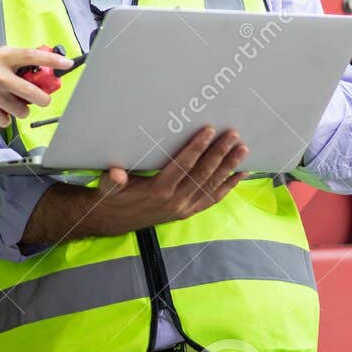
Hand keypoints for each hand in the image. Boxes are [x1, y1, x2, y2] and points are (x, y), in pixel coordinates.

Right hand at [0, 46, 74, 126]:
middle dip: (43, 99)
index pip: (32, 57)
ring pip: (23, 111)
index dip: (52, 61)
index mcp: (4, 57)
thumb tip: (44, 66)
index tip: (68, 64)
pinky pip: (7, 121)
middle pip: (33, 93)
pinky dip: (5, 117)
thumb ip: (18, 61)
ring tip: (11, 101)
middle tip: (42, 99)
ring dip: (21, 109)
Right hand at [91, 127, 247, 230]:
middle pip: (202, 173)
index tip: (209, 130)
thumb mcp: (108, 188)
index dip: (197, 147)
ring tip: (242, 150)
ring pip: (211, 185)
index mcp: (158, 190)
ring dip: (228, 167)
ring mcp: (184, 208)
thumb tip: (116, 174)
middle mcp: (175, 201)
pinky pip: (212, 199)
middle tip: (233, 135)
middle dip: (219, 153)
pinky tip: (240, 174)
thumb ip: (112, 181)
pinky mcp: (188, 212)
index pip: (183, 165)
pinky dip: (228, 186)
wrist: (115, 221)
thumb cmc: (113, 197)